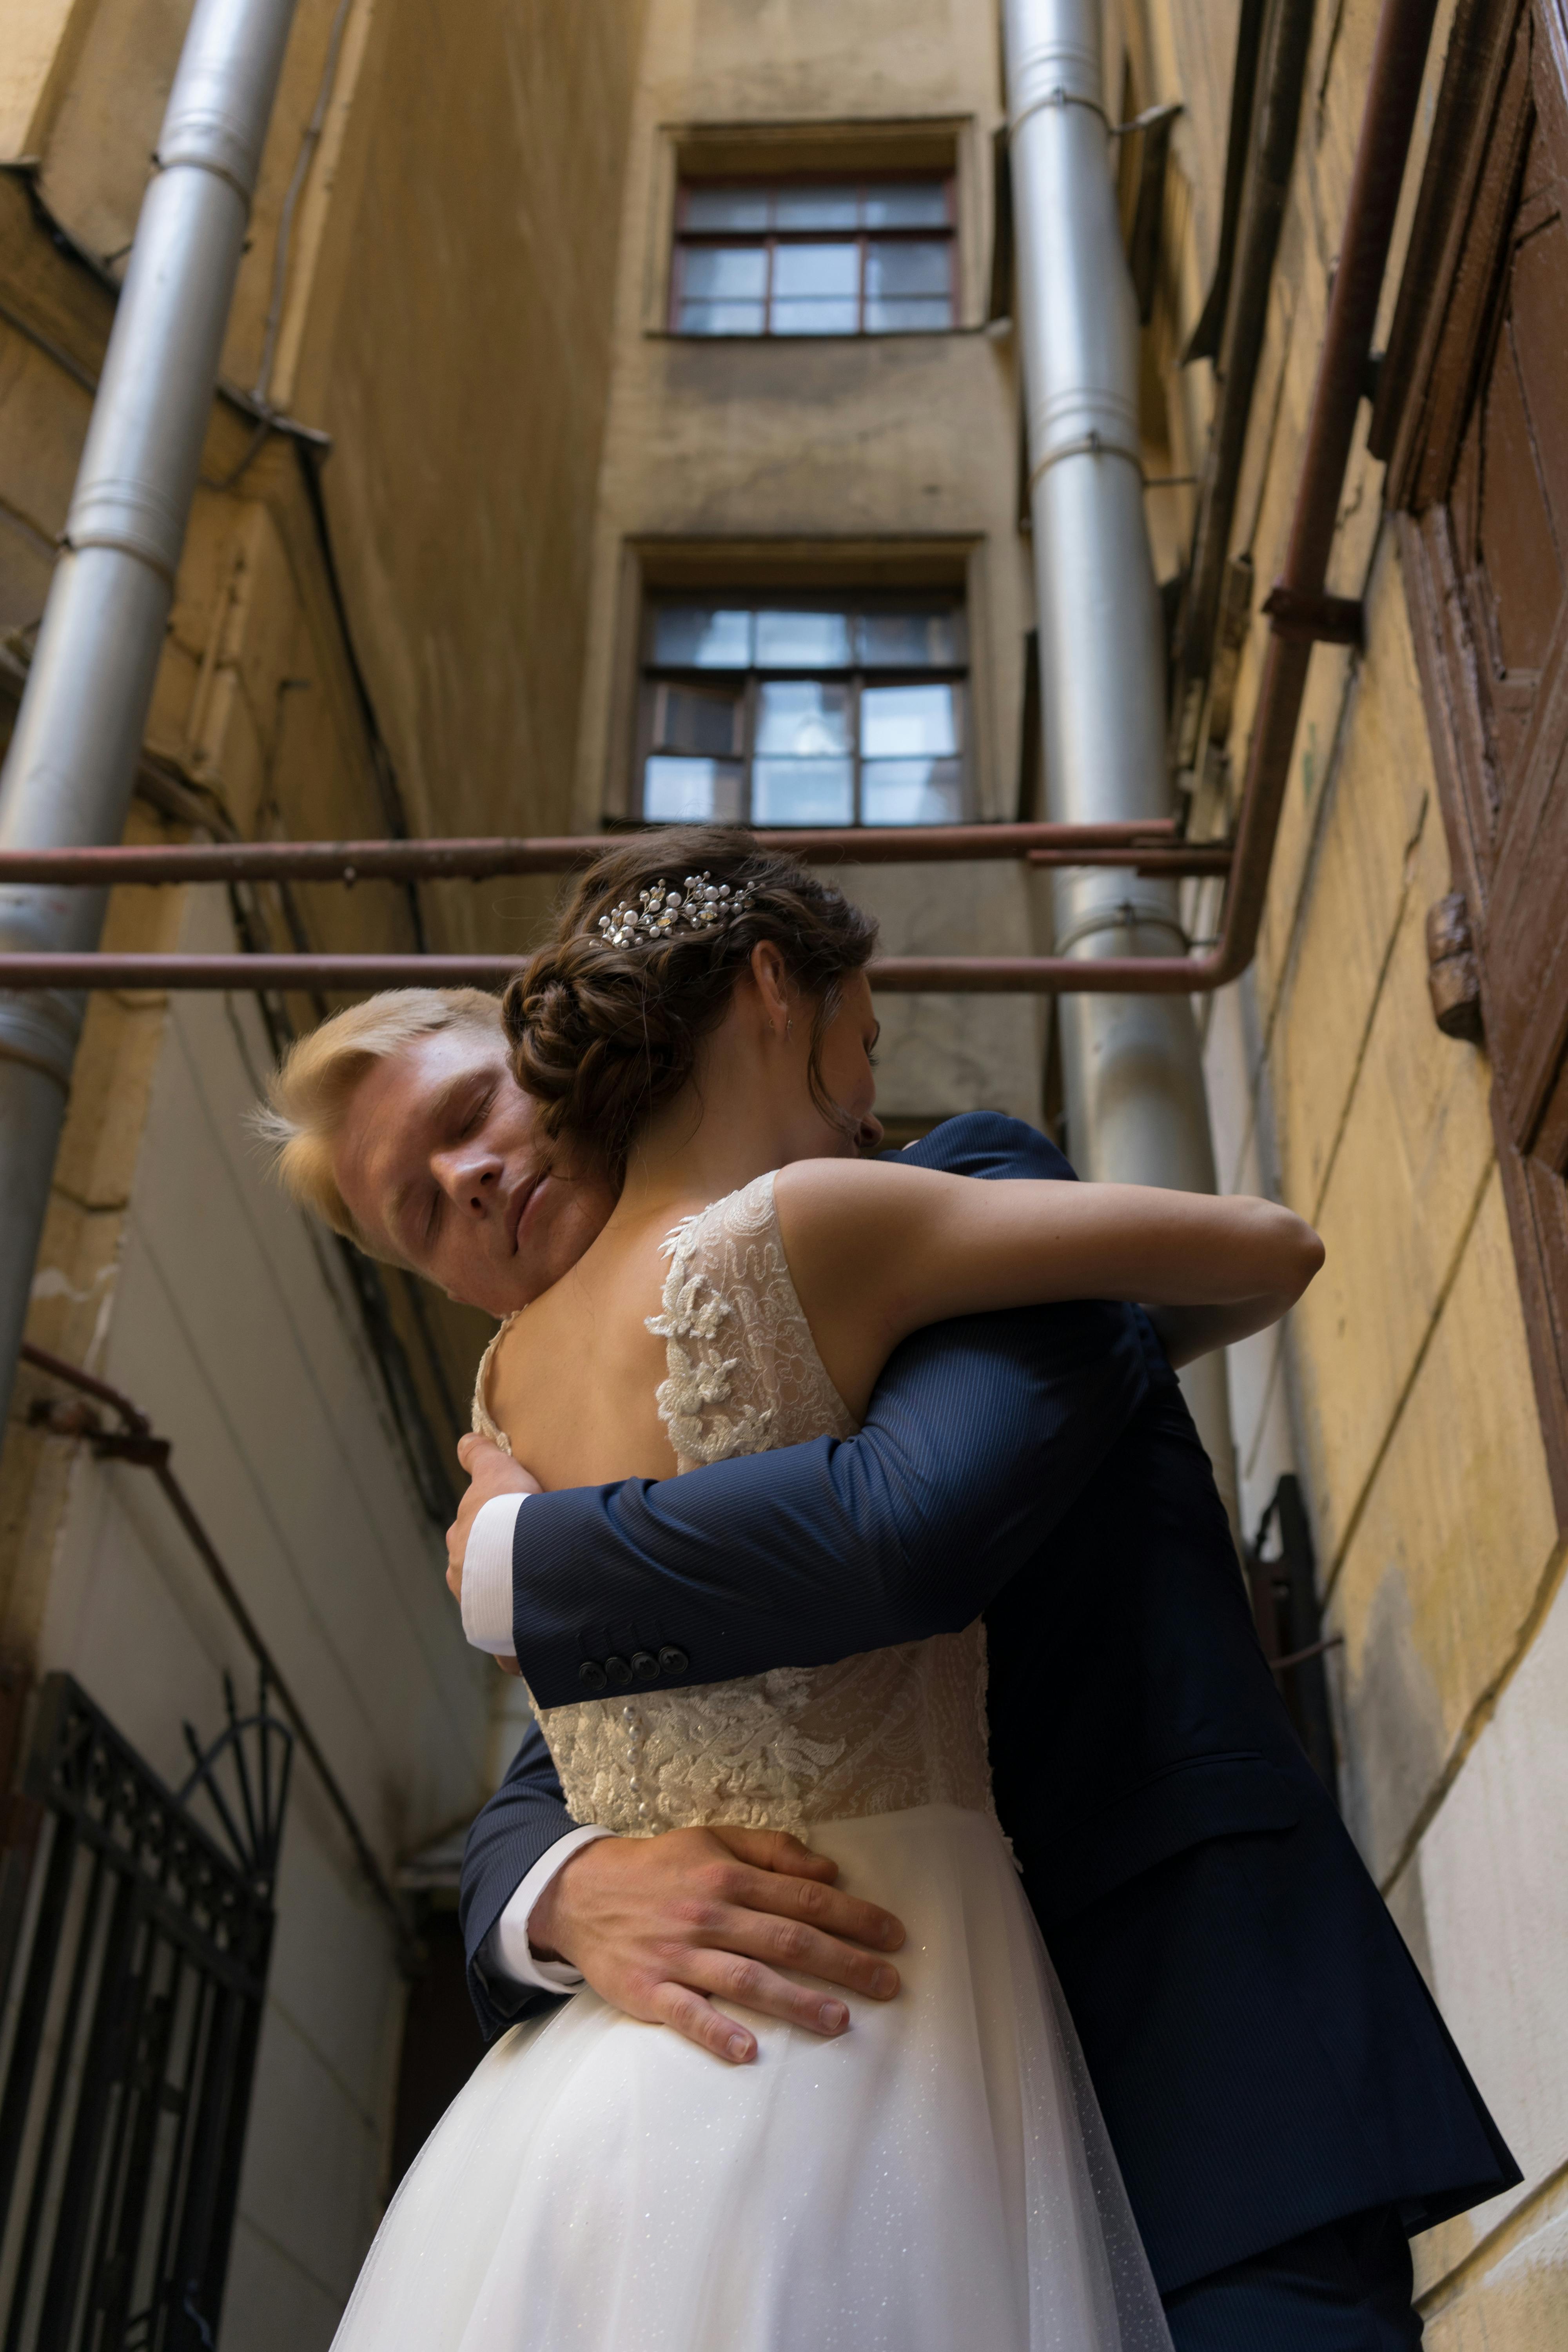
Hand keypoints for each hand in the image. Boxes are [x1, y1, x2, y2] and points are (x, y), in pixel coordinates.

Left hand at [447, 1435, 537, 1675]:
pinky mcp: (503, 1643)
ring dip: (510, 1607)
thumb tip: (464, 1440)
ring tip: (540, 1600)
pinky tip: (540, 1646)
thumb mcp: (495, 1471)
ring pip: (493, 1611)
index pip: (469, 1539)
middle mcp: (462, 1581)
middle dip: (495, 1575)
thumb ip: (479, 1456)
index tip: (507, 1534)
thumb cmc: (508, 1512)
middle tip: (526, 1566)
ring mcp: (481, 1614)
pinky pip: (513, 1650)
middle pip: (477, 1577)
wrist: (521, 1557)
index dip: (488, 1535)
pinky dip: (522, 1650)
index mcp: (460, 1544)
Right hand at [530, 1825, 904, 2064]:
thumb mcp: (714, 1840)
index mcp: (729, 1875)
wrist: (581, 1891)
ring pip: (747, 1979)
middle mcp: (710, 1913)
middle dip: (843, 1962)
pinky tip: (747, 2051)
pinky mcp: (650, 1990)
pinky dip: (716, 2032)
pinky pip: (687, 2014)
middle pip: (787, 1938)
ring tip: (840, 2021)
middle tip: (888, 1984)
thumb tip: (829, 1872)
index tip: (894, 1936)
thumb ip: (773, 1851)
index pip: (804, 1898)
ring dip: (795, 2001)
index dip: (854, 1916)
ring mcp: (680, 1954)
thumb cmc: (660, 1868)